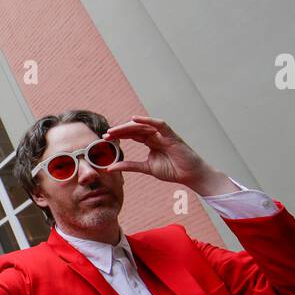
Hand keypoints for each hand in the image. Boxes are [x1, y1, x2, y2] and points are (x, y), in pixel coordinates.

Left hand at [101, 116, 234, 195]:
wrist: (190, 175)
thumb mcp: (146, 168)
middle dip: (120, 131)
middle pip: (135, 129)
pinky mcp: (171, 135)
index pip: (131, 135)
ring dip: (128, 127)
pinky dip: (147, 120)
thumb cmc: (172, 170)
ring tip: (114, 130)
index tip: (105, 139)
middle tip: (106, 135)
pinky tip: (135, 119)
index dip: (119, 136)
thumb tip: (110, 168)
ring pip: (143, 126)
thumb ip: (129, 166)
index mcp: (150, 142)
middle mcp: (155, 135)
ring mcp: (163, 134)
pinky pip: (159, 124)